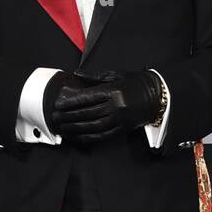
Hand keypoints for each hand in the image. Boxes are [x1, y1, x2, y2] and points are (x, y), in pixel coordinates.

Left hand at [48, 70, 162, 142]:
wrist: (156, 96)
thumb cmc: (135, 83)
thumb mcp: (116, 75)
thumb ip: (95, 76)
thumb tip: (76, 74)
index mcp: (114, 91)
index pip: (87, 98)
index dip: (71, 102)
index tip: (59, 105)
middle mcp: (116, 106)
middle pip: (87, 113)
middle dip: (69, 117)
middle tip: (55, 118)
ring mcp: (119, 120)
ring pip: (93, 127)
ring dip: (75, 129)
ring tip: (62, 128)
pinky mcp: (122, 129)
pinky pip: (102, 136)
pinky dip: (87, 137)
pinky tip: (77, 137)